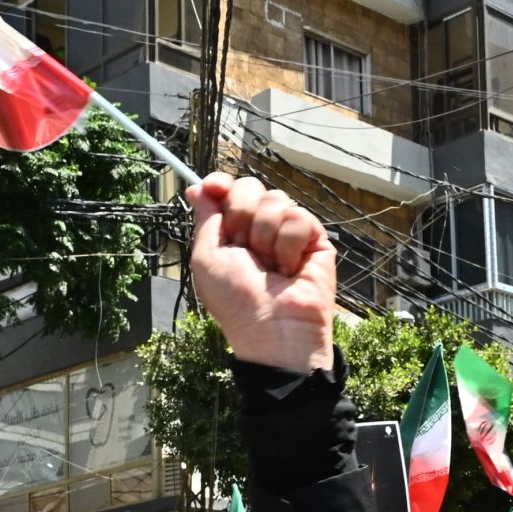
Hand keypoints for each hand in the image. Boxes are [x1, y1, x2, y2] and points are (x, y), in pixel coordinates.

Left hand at [187, 173, 335, 371]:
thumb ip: (205, 219)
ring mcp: (289, 232)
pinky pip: (299, 217)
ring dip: (266, 236)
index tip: (215, 187)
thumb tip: (197, 188)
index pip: (230, 190)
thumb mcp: (206, 257)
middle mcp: (261, 227)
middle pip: (251, 187)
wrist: (272, 326)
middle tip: (245, 249)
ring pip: (277, 200)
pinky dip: (289, 245)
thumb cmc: (236, 300)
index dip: (222, 184)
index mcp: (233, 231)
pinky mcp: (315, 239)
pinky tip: (290, 268)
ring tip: (271, 267)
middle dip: (242, 214)